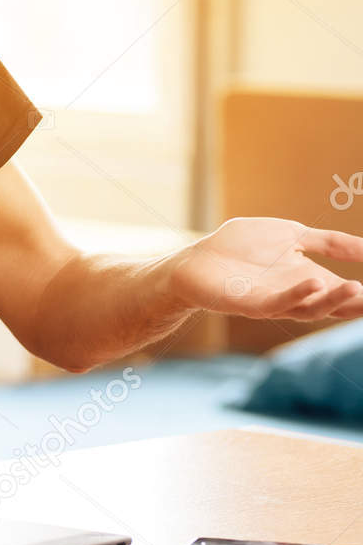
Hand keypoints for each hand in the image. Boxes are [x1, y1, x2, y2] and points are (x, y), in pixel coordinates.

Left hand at [169, 218, 362, 321]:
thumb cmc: (241, 248)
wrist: (197, 260)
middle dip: (356, 303)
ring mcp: (273, 301)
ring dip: (335, 300)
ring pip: (310, 309)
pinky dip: (297, 294)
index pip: (346, 291)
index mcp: (309, 280)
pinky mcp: (249, 303)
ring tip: (357, 288)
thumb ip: (329, 241)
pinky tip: (313, 281)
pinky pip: (277, 303)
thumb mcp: (293, 235)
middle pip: (334, 305)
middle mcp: (296, 295)